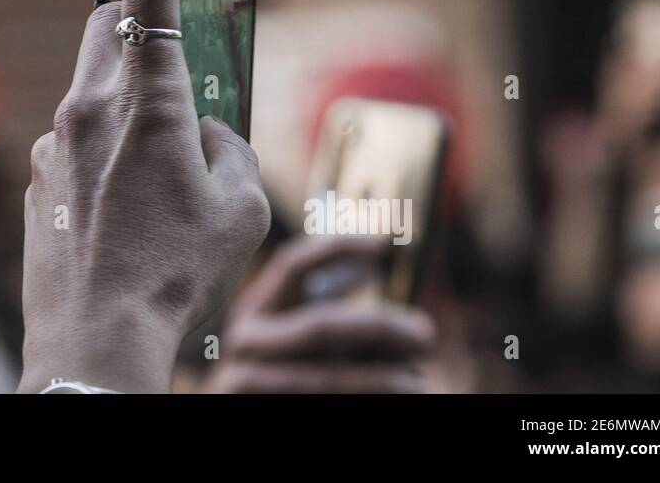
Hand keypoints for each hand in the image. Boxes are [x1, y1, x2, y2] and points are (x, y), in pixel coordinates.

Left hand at [18, 0, 270, 393]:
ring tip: (162, 179)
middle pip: (113, 28)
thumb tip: (198, 130)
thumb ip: (224, 144)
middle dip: (144, 27)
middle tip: (175, 67)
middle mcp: (88, 106)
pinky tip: (128, 210)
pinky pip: (76, 140)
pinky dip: (107, 153)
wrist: (94, 343)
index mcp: (146, 97)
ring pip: (96, 89)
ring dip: (131, 106)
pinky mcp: (36, 176)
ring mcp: (52, 141)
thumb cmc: (176, 273)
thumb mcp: (239, 205)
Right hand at [203, 236, 435, 392]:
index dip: (337, 249)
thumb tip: (369, 269)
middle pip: (321, 326)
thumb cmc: (279, 373)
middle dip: (381, 328)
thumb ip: (319, 307)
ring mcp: (248, 379)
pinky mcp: (256, 407)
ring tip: (419, 383)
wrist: (234, 415)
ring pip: (328, 377)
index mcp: (254, 308)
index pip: (292, 264)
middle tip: (426, 335)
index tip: (384, 244)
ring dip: (381, 380)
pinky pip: (322, 402)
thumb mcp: (287, 335)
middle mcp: (246, 340)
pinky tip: (390, 401)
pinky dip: (363, 401)